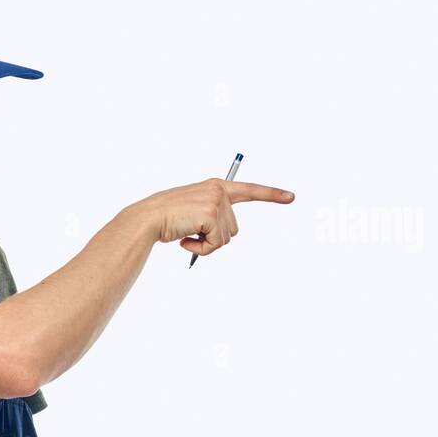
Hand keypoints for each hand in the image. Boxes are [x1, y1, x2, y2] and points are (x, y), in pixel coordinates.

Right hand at [119, 178, 294, 257]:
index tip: (290, 197)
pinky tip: (184, 241)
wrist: (146, 219)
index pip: (248, 190)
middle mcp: (218, 190)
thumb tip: (221, 237)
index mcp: (214, 187)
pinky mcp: (210, 214)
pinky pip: (216, 244)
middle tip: (190, 233)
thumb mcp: (191, 211)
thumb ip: (210, 215)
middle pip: (234, 228)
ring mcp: (215, 201)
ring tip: (185, 235)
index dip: (271, 194)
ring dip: (206, 244)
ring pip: (226, 238)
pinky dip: (201, 249)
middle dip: (213, 238)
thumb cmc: (164, 219)